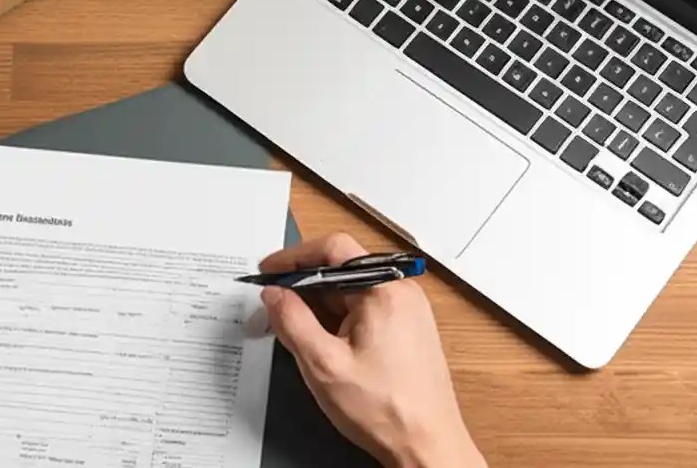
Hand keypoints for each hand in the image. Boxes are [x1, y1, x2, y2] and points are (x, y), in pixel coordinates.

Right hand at [259, 234, 486, 467]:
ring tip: (295, 330)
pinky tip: (323, 341)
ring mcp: (408, 311)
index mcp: (385, 291)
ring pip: (353, 291)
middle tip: (274, 304)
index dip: (295, 256)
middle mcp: (402, 293)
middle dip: (304, 284)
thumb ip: (292, 322)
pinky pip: (366, 308)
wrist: (427, 446)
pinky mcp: (408, 329)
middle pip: (343, 269)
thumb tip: (274, 294)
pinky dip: (339, 316)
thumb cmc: (387, 411)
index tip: (269, 271)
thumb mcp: (323, 365)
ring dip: (320, 304)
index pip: (334, 249)